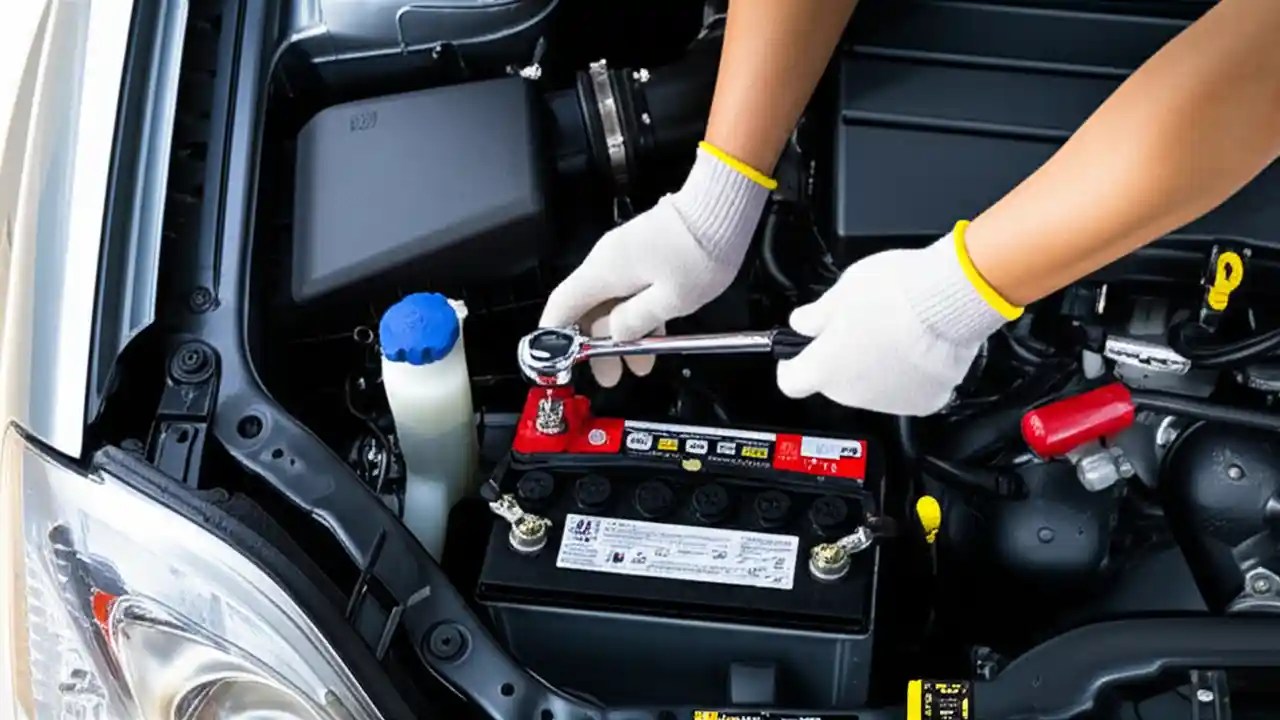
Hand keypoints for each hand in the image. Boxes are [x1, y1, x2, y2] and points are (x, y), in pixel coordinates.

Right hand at [539, 147, 769, 385]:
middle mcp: (608, 259)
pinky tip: (653, 333)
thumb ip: (635, 321)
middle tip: (610, 374)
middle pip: (588, 308)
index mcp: (604, 271)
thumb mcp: (669, 301)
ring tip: (639, 363)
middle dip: (597, 345)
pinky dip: (637, 314)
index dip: (555, 336)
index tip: (560, 359)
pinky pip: (631, 288)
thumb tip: (615, 334)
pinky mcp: (645, 250)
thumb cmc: (700, 250)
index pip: (561, 306)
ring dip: (622, 333)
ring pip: (612, 301)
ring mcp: (626, 253)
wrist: (722, 204)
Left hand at [776, 227, 1017, 414]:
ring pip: (872, 388)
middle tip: (859, 326)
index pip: (791, 381)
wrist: (948, 300)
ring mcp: (890, 402)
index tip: (802, 350)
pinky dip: (910, 376)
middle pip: (835, 382)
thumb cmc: (894, 292)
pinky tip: (918, 349)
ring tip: (895, 332)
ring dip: (877, 368)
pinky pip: (909, 391)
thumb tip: (802, 323)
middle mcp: (852, 394)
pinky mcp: (925, 401)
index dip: (794, 364)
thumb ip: (817, 314)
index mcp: (823, 368)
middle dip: (842, 359)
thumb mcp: (842, 290)